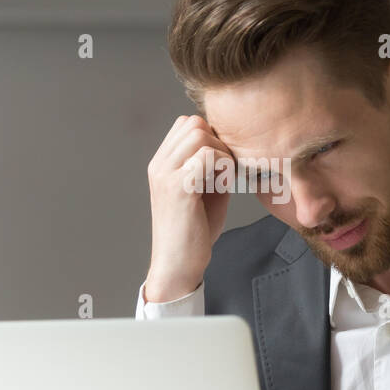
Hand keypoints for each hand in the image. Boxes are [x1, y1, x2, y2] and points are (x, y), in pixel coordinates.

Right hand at [143, 114, 232, 302]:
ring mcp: (165, 175)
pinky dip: (223, 166)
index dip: (211, 137)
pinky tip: (224, 186)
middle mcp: (159, 165)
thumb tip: (230, 148)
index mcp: (162, 164)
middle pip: (194, 123)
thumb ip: (212, 168)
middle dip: (218, 142)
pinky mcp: (178, 188)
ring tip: (224, 180)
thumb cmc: (194, 233)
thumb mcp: (203, 192)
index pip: (186, 123)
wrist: (178, 266)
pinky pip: (207, 156)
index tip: (221, 164)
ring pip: (199, 134)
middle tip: (226, 171)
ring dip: (221, 153)